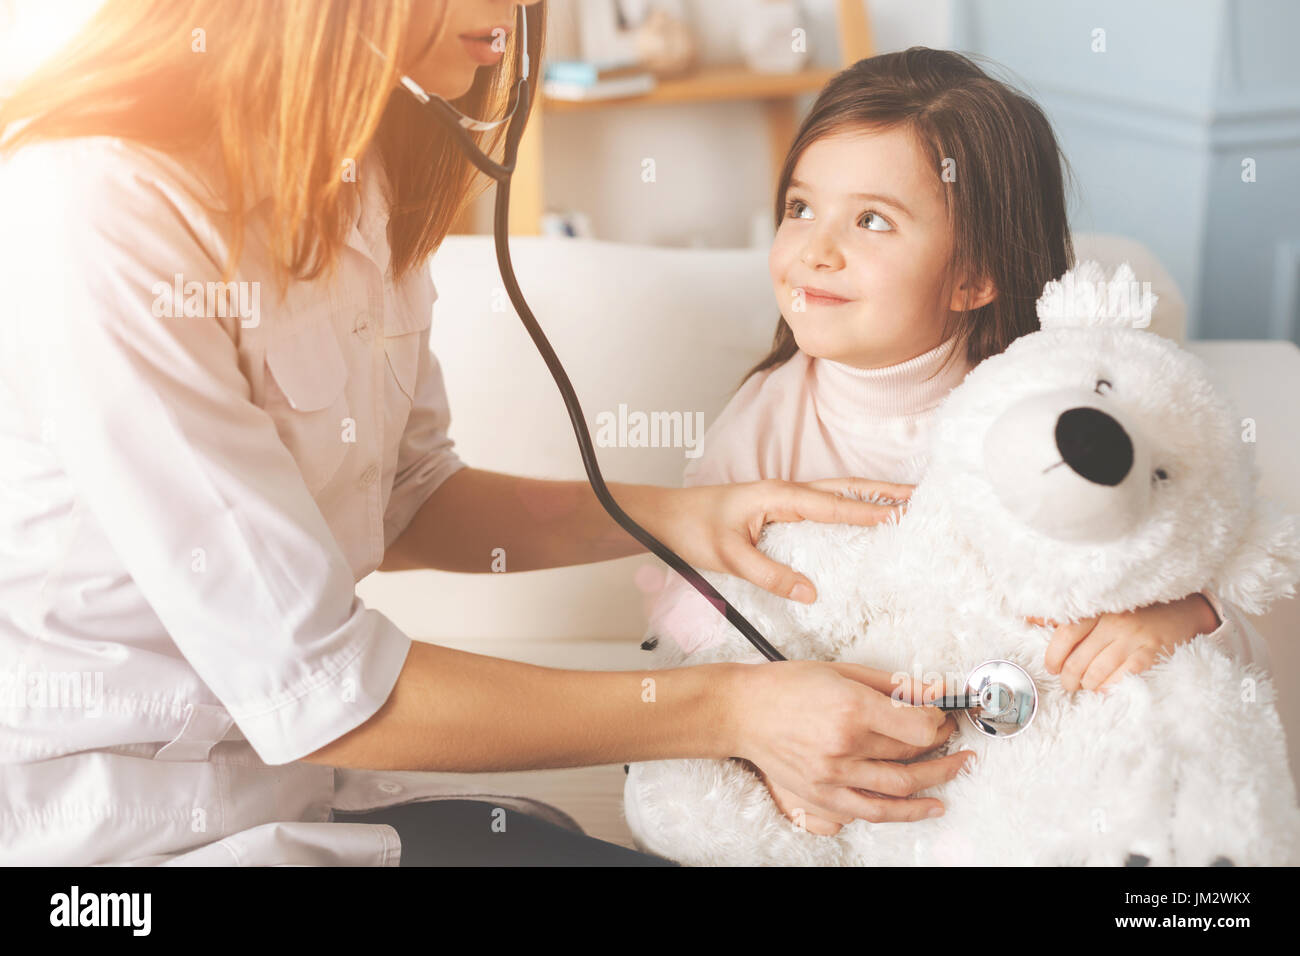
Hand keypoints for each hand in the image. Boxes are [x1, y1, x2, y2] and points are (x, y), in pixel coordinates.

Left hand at [637, 477, 912, 603]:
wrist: (665, 515)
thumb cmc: (693, 529)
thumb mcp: (728, 557)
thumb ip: (769, 575)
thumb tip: (810, 593)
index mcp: (779, 496)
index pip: (833, 505)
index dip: (869, 512)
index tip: (903, 516)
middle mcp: (787, 490)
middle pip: (846, 489)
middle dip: (885, 492)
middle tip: (923, 496)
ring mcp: (785, 496)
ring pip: (838, 493)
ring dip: (872, 496)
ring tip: (907, 501)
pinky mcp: (780, 506)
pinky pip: (825, 504)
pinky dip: (851, 506)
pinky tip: (864, 517)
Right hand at [729, 661, 974, 829]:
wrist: (741, 712)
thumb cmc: (786, 686)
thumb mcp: (841, 671)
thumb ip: (890, 685)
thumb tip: (931, 692)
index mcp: (851, 708)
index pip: (917, 727)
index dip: (937, 721)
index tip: (939, 715)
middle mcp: (844, 745)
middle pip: (911, 756)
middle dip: (942, 747)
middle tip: (953, 739)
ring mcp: (833, 775)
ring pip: (900, 788)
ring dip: (936, 780)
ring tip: (955, 769)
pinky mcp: (822, 796)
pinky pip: (874, 811)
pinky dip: (907, 812)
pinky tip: (930, 805)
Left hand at [1028, 592, 1220, 693]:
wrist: (1186, 609)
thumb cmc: (1138, 611)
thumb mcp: (1103, 606)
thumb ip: (1069, 615)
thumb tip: (1028, 617)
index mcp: (1099, 609)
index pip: (1066, 633)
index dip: (1054, 655)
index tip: (1052, 667)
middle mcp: (1114, 622)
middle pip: (1078, 659)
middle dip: (1069, 678)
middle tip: (1069, 684)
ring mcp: (1133, 638)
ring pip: (1096, 673)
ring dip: (1087, 686)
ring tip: (1086, 686)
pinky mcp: (1151, 654)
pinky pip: (1120, 679)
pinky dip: (1109, 688)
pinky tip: (1105, 689)